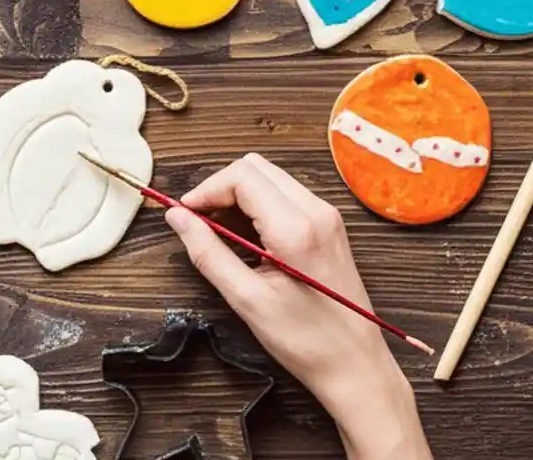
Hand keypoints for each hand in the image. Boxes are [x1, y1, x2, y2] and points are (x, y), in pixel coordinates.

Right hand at [165, 154, 430, 459]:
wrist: (355, 364)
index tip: (185, 215)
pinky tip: (248, 242)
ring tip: (222, 237)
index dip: (206, 190)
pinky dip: (259, 208)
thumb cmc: (306, 340)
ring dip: (239, 198)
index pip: (242, 176)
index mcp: (297, 228)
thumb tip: (177, 219)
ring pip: (271, 179)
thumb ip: (208, 252)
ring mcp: (327, 216)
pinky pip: (286, 197)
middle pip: (256, 168)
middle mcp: (317, 211)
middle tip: (200, 224)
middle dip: (221, 189)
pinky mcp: (329, 226)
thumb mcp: (247, 299)